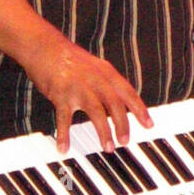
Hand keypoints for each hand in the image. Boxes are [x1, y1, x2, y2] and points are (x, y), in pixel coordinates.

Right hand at [24, 35, 152, 153]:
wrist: (45, 46)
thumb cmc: (69, 58)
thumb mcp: (95, 66)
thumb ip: (107, 83)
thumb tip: (120, 102)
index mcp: (106, 72)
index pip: (128, 92)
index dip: (140, 109)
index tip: (148, 124)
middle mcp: (95, 79)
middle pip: (115, 104)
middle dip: (123, 124)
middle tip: (125, 141)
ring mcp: (78, 87)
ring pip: (96, 112)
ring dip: (104, 131)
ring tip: (108, 147)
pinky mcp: (61, 94)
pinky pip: (64, 119)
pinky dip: (64, 135)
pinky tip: (63, 148)